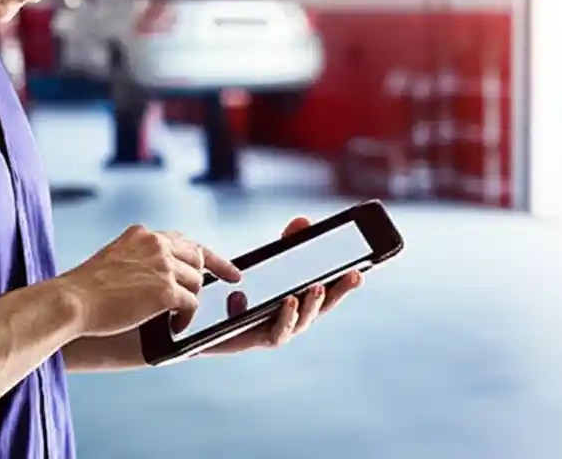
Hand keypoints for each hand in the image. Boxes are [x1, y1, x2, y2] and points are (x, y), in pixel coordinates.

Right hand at [59, 225, 240, 337]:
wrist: (70, 301)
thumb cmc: (84, 289)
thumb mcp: (114, 259)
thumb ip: (140, 258)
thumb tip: (165, 271)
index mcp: (143, 235)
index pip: (185, 241)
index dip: (210, 257)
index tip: (230, 271)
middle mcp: (156, 244)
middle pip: (197, 260)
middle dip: (204, 279)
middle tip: (206, 295)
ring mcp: (163, 266)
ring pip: (195, 284)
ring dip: (186, 303)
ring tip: (170, 317)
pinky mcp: (166, 290)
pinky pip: (192, 305)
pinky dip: (185, 319)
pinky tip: (172, 326)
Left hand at [202, 217, 361, 356]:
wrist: (202, 321)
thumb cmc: (242, 293)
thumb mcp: (267, 263)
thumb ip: (287, 243)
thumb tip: (304, 221)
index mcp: (299, 302)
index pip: (328, 294)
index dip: (345, 285)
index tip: (359, 271)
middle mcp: (292, 319)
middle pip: (320, 309)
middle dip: (335, 294)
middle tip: (347, 277)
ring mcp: (275, 331)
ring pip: (300, 324)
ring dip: (310, 306)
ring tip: (311, 288)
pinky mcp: (256, 339)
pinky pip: (274, 333)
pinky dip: (282, 317)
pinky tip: (284, 301)